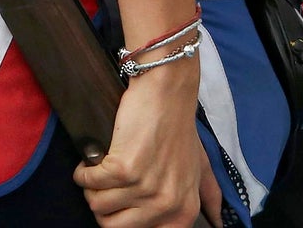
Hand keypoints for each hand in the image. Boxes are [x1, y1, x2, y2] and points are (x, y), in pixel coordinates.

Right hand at [72, 72, 219, 227]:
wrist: (167, 89)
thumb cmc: (178, 124)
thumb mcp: (200, 164)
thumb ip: (208, 195)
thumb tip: (218, 222)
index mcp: (183, 213)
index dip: (123, 217)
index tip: (119, 201)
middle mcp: (166, 206)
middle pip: (112, 226)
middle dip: (103, 203)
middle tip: (107, 181)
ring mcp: (145, 189)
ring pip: (97, 205)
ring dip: (91, 187)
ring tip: (101, 167)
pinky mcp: (124, 169)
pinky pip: (89, 182)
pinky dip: (84, 171)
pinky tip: (93, 159)